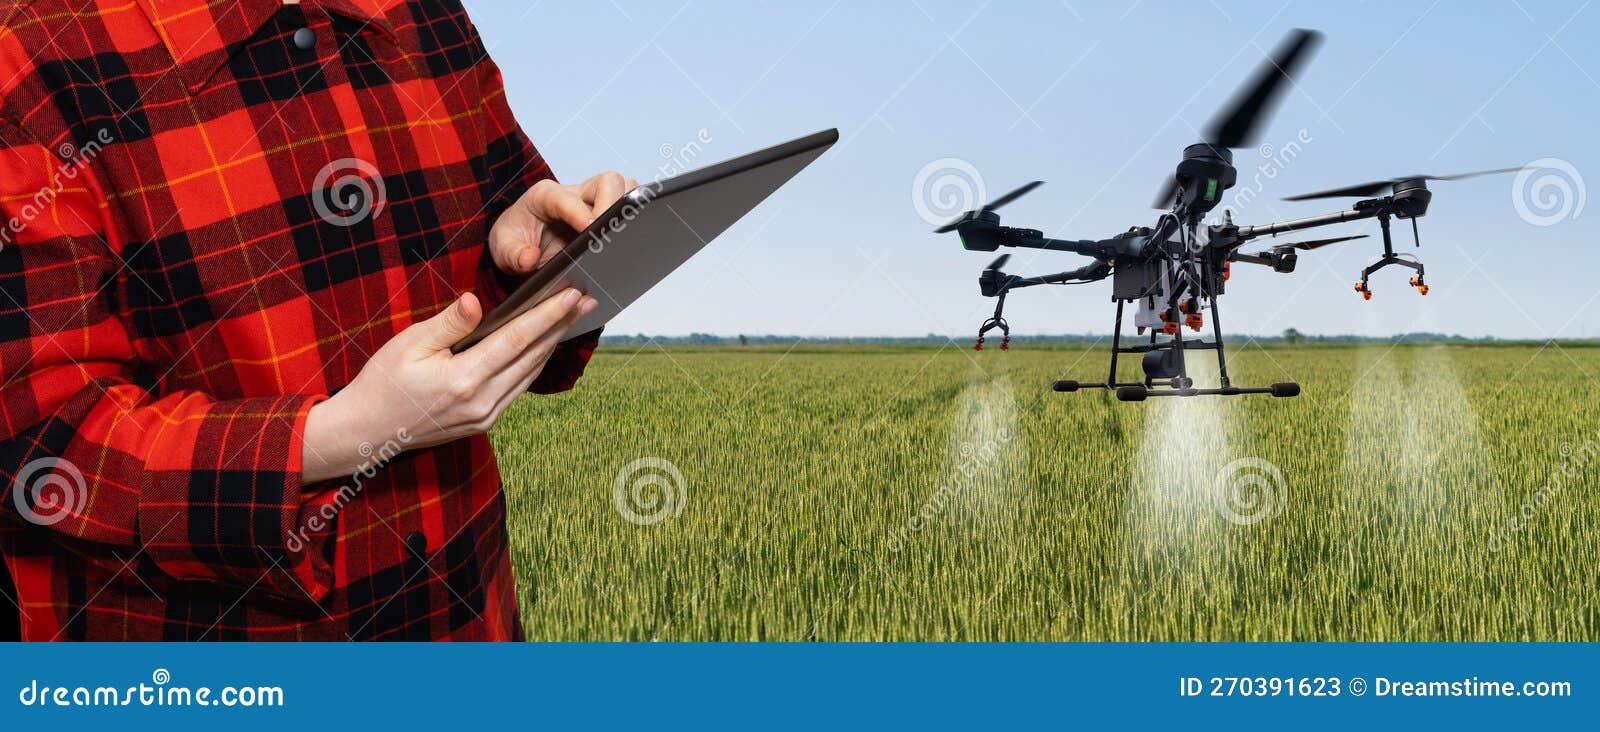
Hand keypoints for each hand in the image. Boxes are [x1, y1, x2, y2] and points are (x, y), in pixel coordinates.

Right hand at [301, 288, 597, 482]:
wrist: (368, 431)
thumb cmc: (383, 381)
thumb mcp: (409, 344)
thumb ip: (449, 324)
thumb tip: (476, 302)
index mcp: (463, 380)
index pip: (517, 340)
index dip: (548, 315)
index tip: (573, 294)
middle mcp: (482, 402)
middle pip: (533, 356)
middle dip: (562, 325)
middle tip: (588, 299)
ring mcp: (486, 416)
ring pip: (531, 374)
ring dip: (553, 344)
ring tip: (573, 317)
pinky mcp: (484, 422)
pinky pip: (518, 388)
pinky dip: (534, 364)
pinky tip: (544, 345)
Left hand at [488, 171, 637, 274]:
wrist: (523, 244)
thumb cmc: (515, 241)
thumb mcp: (503, 250)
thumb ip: (512, 255)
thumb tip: (529, 259)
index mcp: (544, 196)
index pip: (567, 198)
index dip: (579, 212)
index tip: (589, 229)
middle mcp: (573, 193)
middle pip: (607, 181)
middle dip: (613, 204)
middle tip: (610, 234)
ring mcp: (593, 203)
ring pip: (625, 189)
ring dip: (628, 209)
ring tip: (622, 236)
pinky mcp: (606, 215)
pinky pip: (629, 207)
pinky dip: (633, 219)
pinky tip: (628, 241)